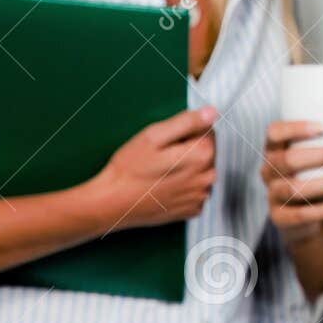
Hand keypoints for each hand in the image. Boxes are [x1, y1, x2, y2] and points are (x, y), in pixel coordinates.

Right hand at [88, 106, 218, 231]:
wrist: (112, 203)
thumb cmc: (130, 170)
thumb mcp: (154, 136)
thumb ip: (187, 122)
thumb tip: (211, 113)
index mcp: (202, 155)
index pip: (209, 131)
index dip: (188, 130)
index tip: (170, 139)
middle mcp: (207, 177)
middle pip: (208, 151)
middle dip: (190, 148)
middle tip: (163, 155)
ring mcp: (200, 196)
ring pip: (203, 171)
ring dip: (189, 167)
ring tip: (163, 171)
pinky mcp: (192, 209)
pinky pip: (196, 189)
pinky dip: (185, 185)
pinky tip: (166, 185)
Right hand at [261, 120, 322, 241]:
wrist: (299, 217)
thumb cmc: (314, 176)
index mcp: (275, 148)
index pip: (275, 132)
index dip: (296, 128)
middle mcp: (268, 170)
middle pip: (289, 160)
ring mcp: (272, 195)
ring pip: (296, 188)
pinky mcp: (280, 218)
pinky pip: (302, 214)